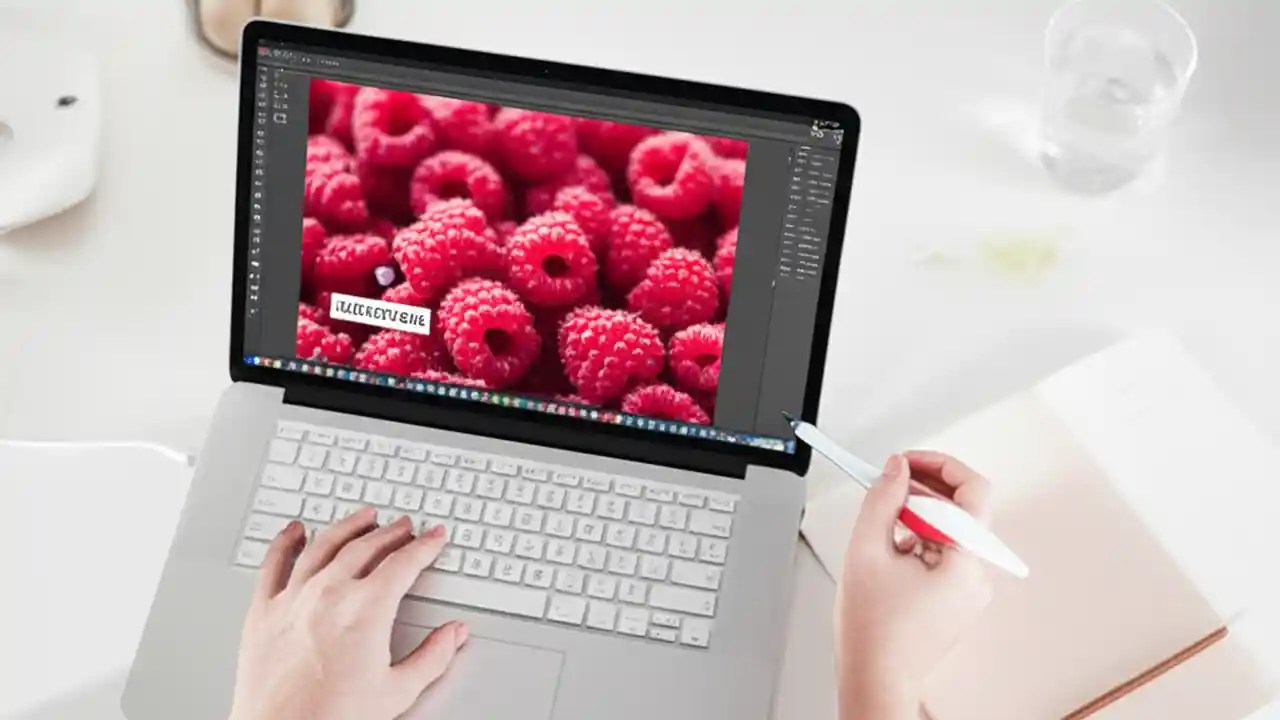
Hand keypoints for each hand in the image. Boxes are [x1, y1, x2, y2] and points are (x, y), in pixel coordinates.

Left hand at [229, 508, 467, 719]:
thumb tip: (454, 634)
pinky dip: (285, 541)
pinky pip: (274, 563)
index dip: (424, 546)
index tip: (433, 538)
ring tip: (363, 517)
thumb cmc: (332, 718)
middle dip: (391, 533)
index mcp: (367, 609)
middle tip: (404, 527)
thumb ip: (432, 657)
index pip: (404, 563)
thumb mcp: (397, 691)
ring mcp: (293, 598)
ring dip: (348, 526)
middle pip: (366, 547)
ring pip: (324, 545)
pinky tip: (294, 531)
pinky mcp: (263, 610)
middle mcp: (329, 593)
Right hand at [834, 452, 993, 719]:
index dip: (940, 466)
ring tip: (882, 531)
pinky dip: (918, 543)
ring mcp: (970, 589)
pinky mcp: (957, 598)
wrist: (875, 677)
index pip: (973, 491)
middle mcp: (977, 575)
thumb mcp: (866, 550)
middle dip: (921, 492)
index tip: (909, 461)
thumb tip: (896, 469)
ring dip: (916, 519)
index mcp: (964, 561)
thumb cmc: (873, 631)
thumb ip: (882, 499)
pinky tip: (890, 553)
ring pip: (949, 532)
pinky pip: (944, 555)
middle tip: (888, 483)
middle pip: (961, 510)